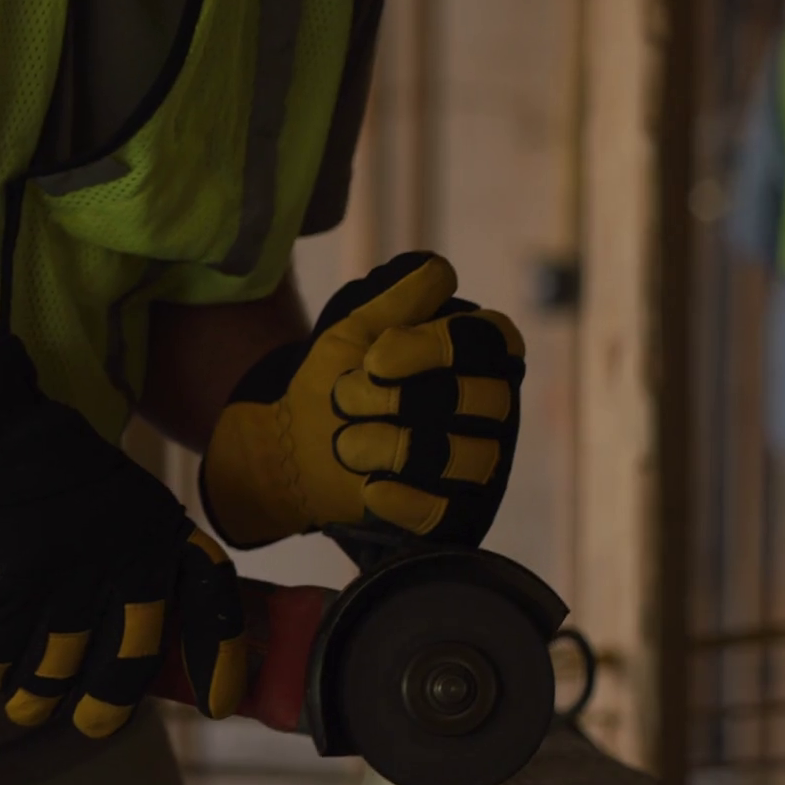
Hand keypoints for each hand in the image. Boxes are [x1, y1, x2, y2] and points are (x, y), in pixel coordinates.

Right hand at [0, 339, 247, 737]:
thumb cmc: (59, 470)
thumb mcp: (127, 502)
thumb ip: (141, 557)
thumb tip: (142, 631)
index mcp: (162, 536)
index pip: (210, 602)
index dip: (217, 659)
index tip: (218, 705)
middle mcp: (129, 561)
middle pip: (131, 659)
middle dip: (109, 703)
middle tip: (94, 722)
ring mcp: (74, 574)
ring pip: (59, 666)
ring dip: (39, 696)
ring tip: (27, 706)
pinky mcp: (18, 579)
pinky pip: (1, 649)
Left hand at [200, 252, 524, 548]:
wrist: (292, 447)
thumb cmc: (334, 379)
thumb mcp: (355, 331)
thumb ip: (396, 299)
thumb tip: (440, 272)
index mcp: (479, 355)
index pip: (490, 341)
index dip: (432, 349)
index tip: (374, 359)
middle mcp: (492, 408)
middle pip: (483, 399)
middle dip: (400, 400)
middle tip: (343, 401)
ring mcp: (477, 463)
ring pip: (469, 456)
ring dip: (394, 446)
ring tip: (345, 444)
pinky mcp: (454, 512)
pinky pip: (449, 510)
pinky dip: (404, 498)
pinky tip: (369, 488)